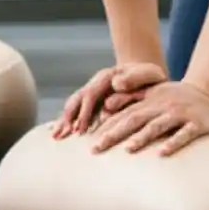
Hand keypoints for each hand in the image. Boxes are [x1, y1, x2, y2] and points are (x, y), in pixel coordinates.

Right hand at [53, 62, 167, 138]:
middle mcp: (95, 84)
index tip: (80, 129)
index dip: (83, 113)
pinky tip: (61, 132)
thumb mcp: (148, 73)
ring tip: (56, 136)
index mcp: (106, 77)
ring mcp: (93, 92)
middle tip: (63, 135)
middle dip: (68, 118)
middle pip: (76, 100)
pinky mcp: (94, 102)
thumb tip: (116, 84)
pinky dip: (68, 121)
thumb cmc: (151, 79)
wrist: (149, 77)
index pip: (90, 95)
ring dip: (64, 120)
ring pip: (73, 105)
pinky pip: (77, 111)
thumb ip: (134, 78)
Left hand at [90, 80, 208, 155]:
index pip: (123, 114)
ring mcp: (179, 114)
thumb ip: (131, 97)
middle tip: (96, 148)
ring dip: (142, 137)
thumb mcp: (152, 92)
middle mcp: (161, 106)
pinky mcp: (196, 123)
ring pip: (157, 126)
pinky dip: (173, 143)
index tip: (91, 141)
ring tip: (127, 149)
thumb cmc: (175, 96)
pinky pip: (184, 134)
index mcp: (148, 100)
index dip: (107, 127)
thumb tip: (106, 105)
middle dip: (114, 134)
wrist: (208, 92)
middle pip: (134, 119)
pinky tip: (163, 153)